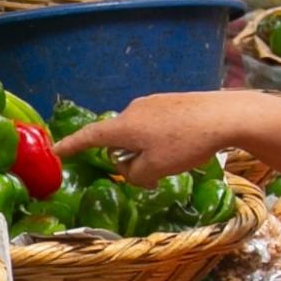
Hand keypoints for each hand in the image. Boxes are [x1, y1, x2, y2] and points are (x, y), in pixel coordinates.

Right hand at [58, 92, 252, 186]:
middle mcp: (133, 110)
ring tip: (172, 163)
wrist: (225, 116)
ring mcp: (153, 103)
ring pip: (138, 133)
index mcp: (123, 126)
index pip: (89, 137)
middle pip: (117, 138)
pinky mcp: (172, 102)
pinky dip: (160, 140)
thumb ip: (134, 175)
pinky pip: (155, 125)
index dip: (71, 146)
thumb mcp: (155, 169)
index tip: (56, 151)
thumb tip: (132, 171)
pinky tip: (184, 147)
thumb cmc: (185, 144)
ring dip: (146, 151)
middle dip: (126, 159)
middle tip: (149, 178)